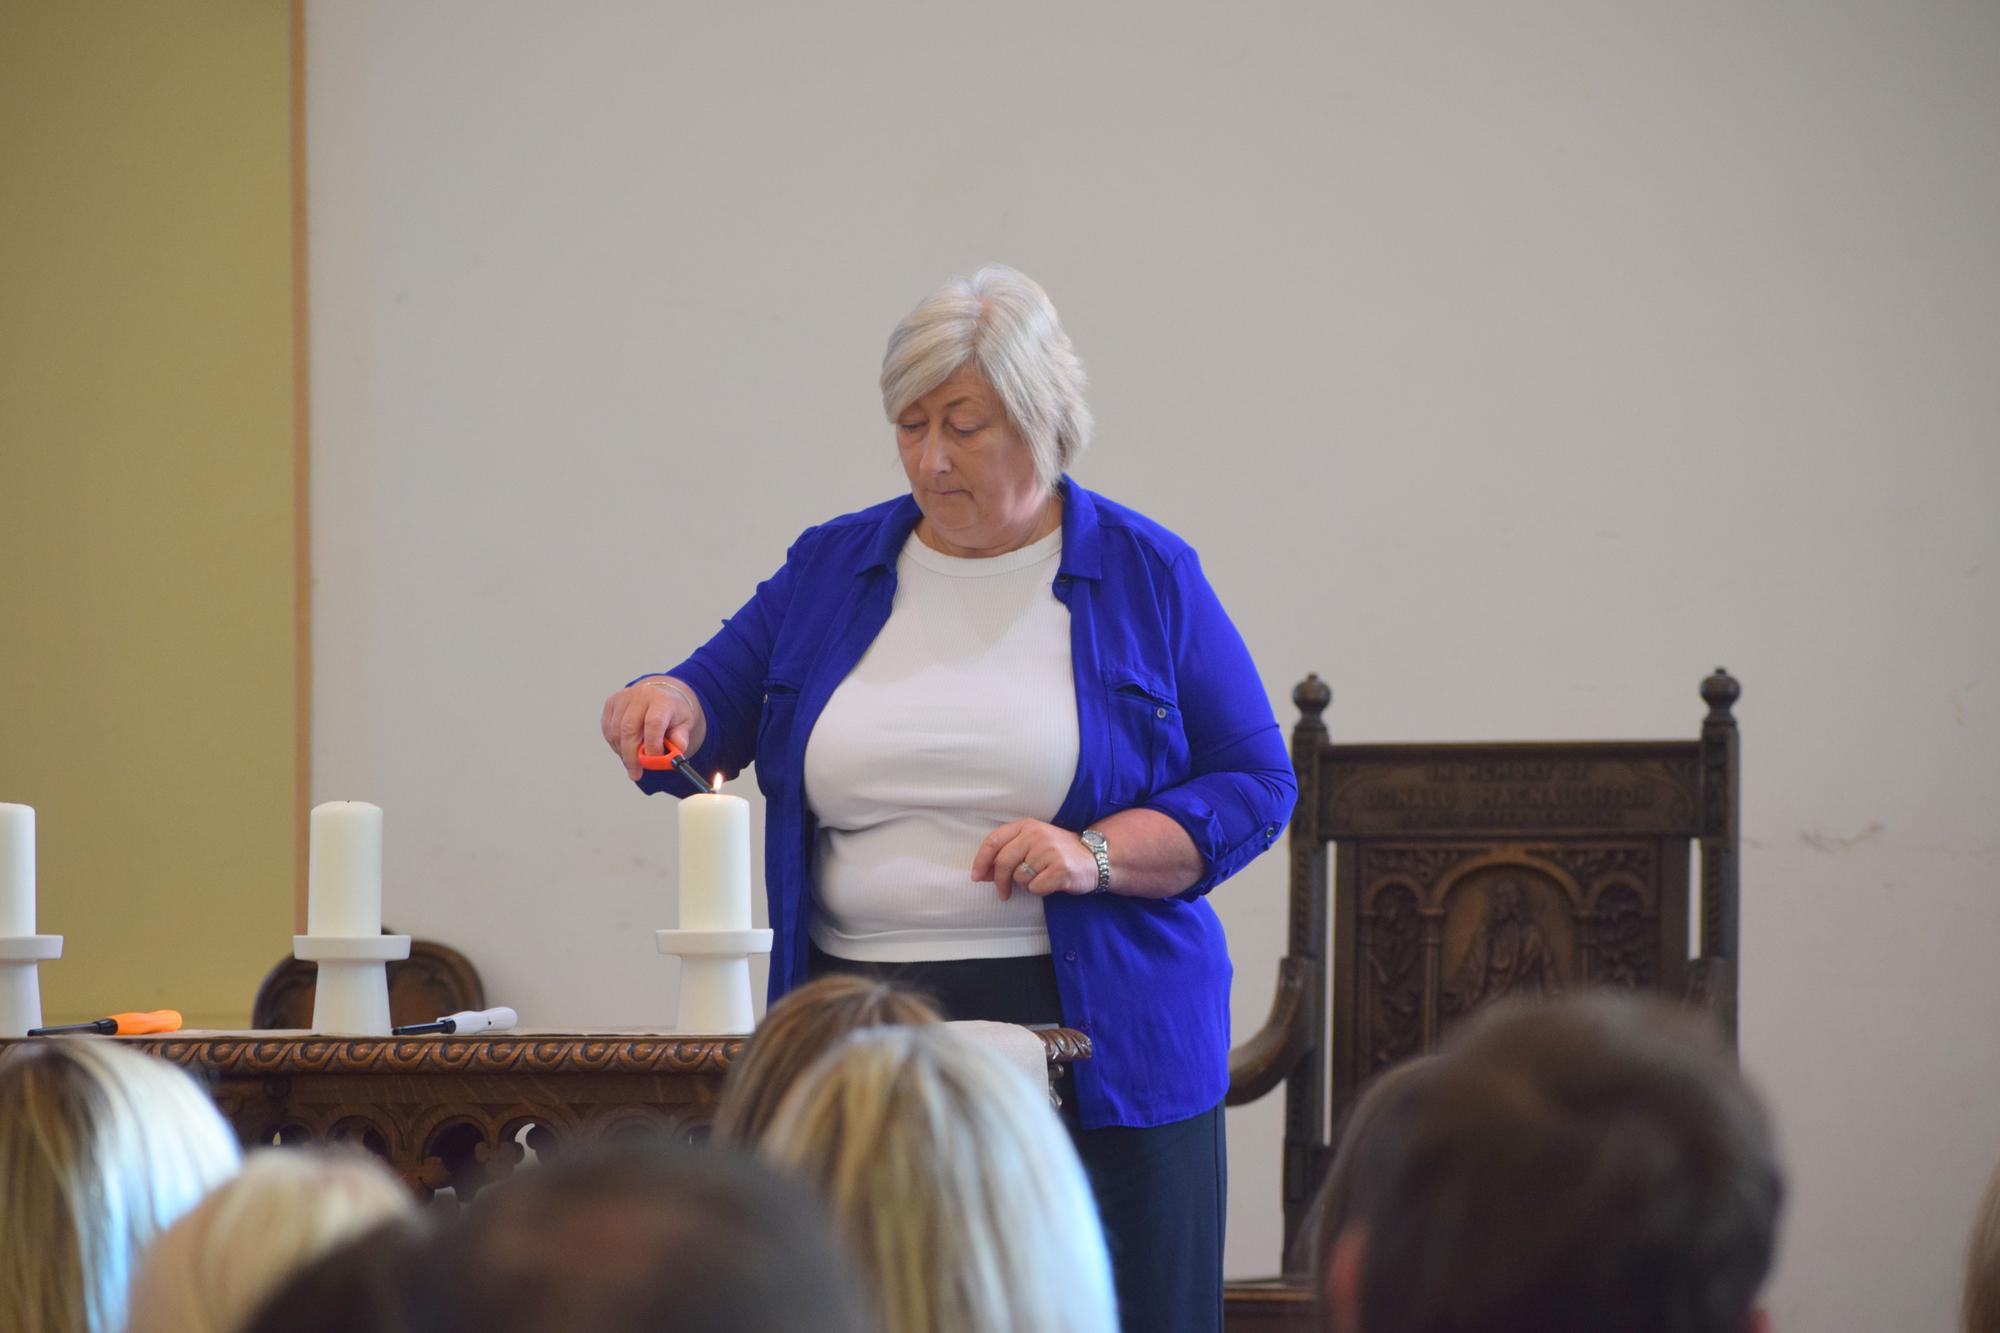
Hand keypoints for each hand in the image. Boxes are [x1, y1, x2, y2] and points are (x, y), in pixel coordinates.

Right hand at [600, 677, 702, 781]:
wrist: (661, 694)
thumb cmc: (673, 712)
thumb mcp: (685, 724)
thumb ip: (681, 739)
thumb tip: (676, 752)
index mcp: (662, 700)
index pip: (653, 723)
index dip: (652, 745)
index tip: (654, 761)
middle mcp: (641, 696)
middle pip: (629, 729)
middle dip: (632, 756)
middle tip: (636, 773)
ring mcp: (623, 698)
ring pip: (616, 732)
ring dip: (623, 752)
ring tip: (634, 761)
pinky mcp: (611, 703)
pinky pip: (608, 730)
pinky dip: (616, 744)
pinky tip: (626, 748)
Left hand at [971, 820, 1098, 899]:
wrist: (1096, 857)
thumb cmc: (1059, 852)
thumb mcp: (1033, 844)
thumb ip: (1008, 854)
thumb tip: (981, 874)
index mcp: (1027, 826)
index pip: (993, 841)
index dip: (981, 861)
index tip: (976, 876)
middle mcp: (1036, 835)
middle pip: (1003, 863)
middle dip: (999, 882)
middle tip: (1003, 893)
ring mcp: (1049, 851)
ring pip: (1019, 878)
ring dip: (1025, 884)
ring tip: (1040, 877)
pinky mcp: (1060, 869)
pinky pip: (1035, 888)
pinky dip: (1040, 890)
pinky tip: (1051, 883)